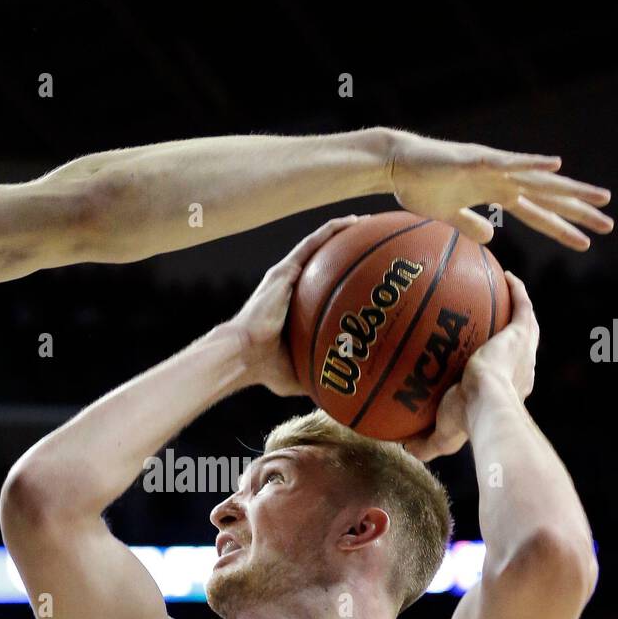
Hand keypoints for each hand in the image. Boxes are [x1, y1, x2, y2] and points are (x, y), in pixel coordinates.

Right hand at [224, 214, 363, 395]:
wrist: (244, 355)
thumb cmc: (266, 368)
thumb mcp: (300, 373)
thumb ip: (318, 376)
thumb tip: (337, 396)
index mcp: (293, 307)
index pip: (320, 286)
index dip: (342, 277)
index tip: (367, 275)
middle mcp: (290, 286)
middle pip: (323, 260)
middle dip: (346, 249)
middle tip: (373, 243)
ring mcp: (287, 275)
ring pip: (320, 244)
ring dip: (344, 231)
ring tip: (369, 223)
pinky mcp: (285, 270)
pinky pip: (314, 243)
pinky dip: (333, 230)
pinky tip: (355, 222)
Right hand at [390, 132, 612, 250]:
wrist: (396, 164)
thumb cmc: (418, 186)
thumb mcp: (447, 216)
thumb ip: (471, 225)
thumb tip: (492, 239)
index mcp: (497, 193)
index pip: (537, 212)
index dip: (562, 226)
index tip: (586, 240)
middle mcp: (503, 178)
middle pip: (548, 196)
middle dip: (579, 210)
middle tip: (609, 223)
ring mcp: (493, 168)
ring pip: (539, 180)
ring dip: (570, 188)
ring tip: (600, 197)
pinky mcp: (477, 160)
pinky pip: (509, 163)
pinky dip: (532, 163)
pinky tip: (555, 164)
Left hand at [403, 271, 536, 460]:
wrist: (487, 408)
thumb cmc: (467, 423)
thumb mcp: (442, 437)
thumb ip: (425, 443)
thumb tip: (405, 448)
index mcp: (506, 391)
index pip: (502, 375)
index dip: (494, 365)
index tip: (479, 358)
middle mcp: (520, 370)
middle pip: (515, 348)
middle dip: (506, 335)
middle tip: (490, 321)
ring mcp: (524, 351)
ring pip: (525, 324)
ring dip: (517, 306)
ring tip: (504, 288)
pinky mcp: (522, 334)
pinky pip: (523, 305)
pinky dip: (517, 290)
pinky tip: (505, 276)